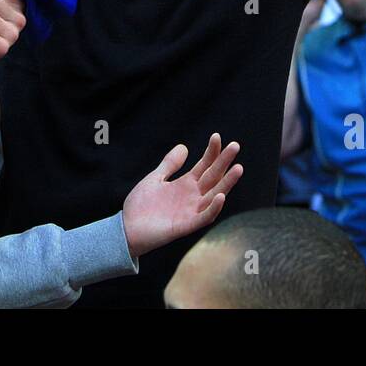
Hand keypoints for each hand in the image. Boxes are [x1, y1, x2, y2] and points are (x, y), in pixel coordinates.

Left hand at [122, 133, 243, 257]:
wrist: (127, 229)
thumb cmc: (140, 206)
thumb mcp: (154, 179)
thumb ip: (169, 165)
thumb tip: (184, 146)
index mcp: (185, 185)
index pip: (204, 166)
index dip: (211, 152)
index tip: (217, 136)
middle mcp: (192, 197)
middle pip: (213, 177)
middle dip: (224, 162)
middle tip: (235, 145)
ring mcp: (191, 211)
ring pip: (214, 195)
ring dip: (227, 183)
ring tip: (238, 168)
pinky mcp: (185, 226)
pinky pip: (204, 217)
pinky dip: (214, 208)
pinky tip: (221, 195)